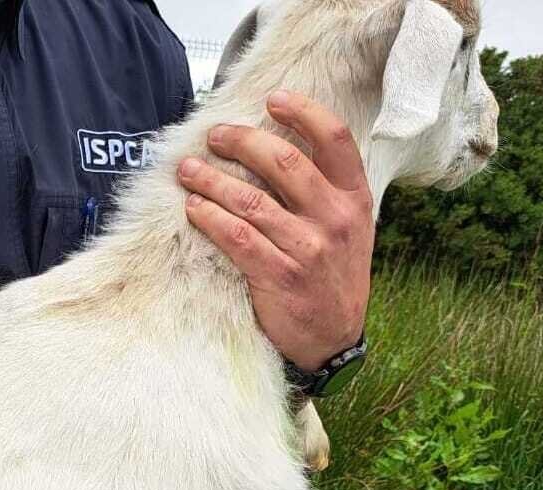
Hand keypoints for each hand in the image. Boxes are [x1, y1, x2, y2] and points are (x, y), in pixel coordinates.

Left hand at [178, 91, 373, 371]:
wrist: (335, 337)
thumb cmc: (331, 273)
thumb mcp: (348, 227)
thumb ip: (324, 188)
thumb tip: (277, 144)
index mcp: (354, 198)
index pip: (335, 139)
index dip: (304, 112)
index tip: (272, 98)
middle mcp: (335, 218)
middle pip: (284, 161)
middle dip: (242, 141)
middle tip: (214, 135)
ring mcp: (308, 248)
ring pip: (251, 200)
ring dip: (212, 180)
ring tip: (187, 170)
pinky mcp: (279, 276)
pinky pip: (236, 238)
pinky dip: (209, 218)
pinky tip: (193, 208)